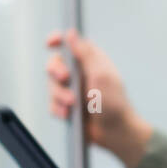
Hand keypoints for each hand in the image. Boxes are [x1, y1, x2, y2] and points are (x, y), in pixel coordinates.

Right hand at [46, 28, 152, 167]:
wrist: (116, 133)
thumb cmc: (114, 104)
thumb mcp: (101, 75)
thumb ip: (85, 54)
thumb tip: (71, 33)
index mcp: (91, 61)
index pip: (70, 44)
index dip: (57, 40)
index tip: (50, 43)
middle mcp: (80, 73)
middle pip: (54, 64)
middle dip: (56, 71)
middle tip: (65, 78)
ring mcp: (72, 90)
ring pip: (51, 86)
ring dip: (59, 95)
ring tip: (72, 105)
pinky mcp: (67, 106)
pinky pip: (52, 104)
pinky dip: (58, 109)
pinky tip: (68, 115)